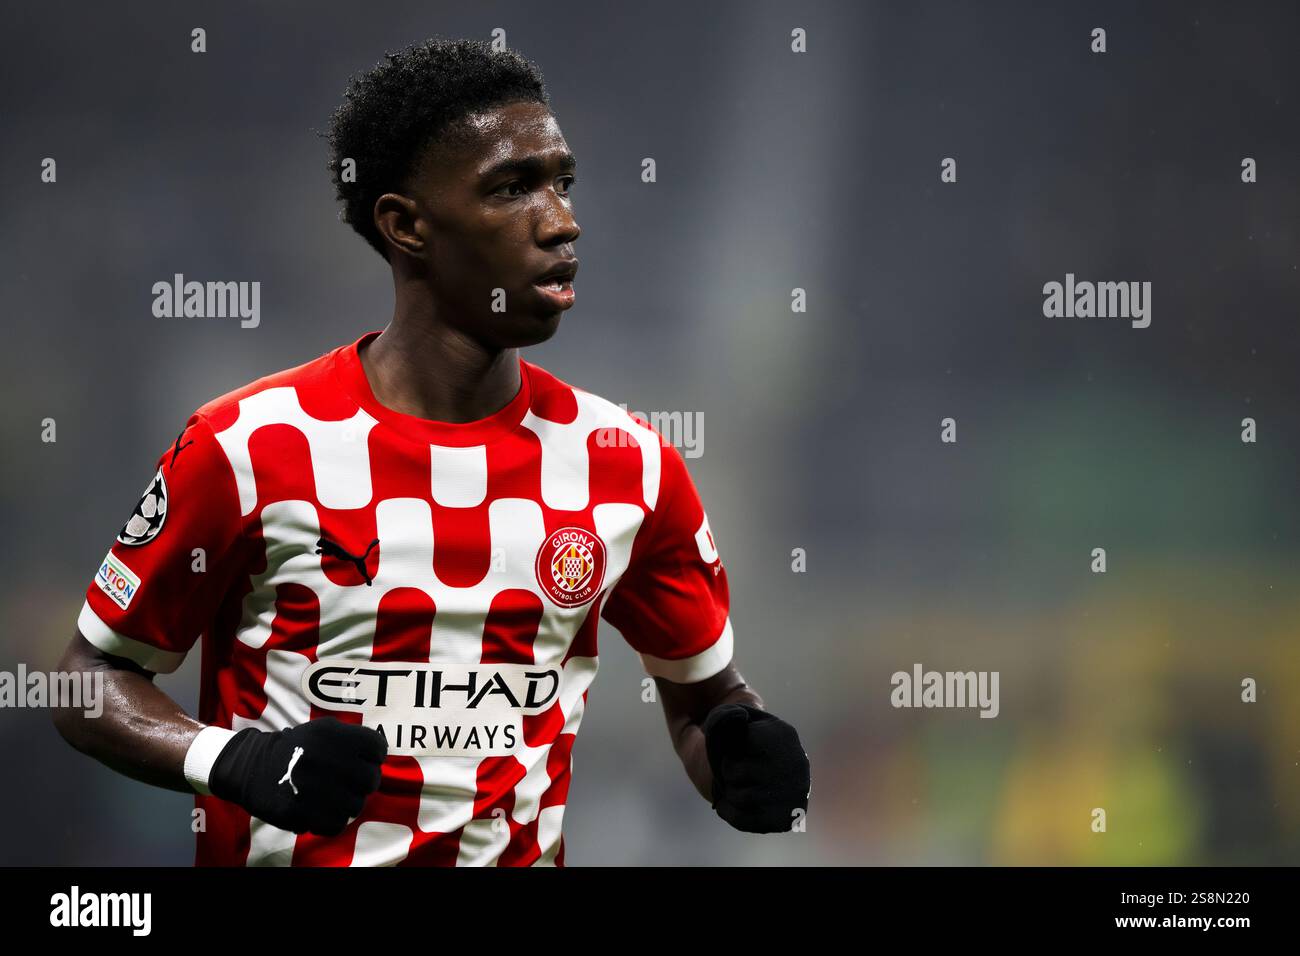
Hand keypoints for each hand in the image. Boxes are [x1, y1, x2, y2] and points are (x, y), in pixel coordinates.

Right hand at [208, 717, 386, 835]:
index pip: (377, 748)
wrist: (253, 767)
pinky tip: (322, 811)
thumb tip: (380, 756)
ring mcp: (313, 786)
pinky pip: (336, 824)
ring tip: (333, 797)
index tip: (362, 761)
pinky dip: (333, 821)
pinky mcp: (300, 811)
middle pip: (371, 779)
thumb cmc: (298, 749)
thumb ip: (354, 739)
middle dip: (363, 783)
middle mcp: (326, 758)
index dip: (373, 757)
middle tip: (349, 783)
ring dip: (348, 804)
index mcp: (333, 734)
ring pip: (356, 805)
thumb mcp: (324, 730)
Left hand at [701, 702, 809, 832]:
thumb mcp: (741, 719)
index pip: (736, 744)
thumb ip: (728, 714)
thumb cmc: (751, 741)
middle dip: (727, 770)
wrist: (776, 768)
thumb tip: (737, 720)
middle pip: (733, 772)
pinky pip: (743, 820)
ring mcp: (793, 795)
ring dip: (729, 790)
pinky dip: (729, 811)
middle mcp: (795, 765)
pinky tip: (730, 802)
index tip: (739, 748)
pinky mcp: (784, 819)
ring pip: (738, 797)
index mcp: (784, 735)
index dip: (728, 748)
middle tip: (737, 769)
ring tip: (739, 784)